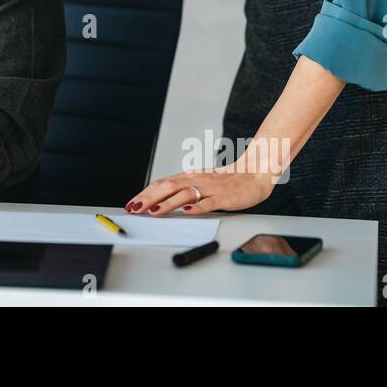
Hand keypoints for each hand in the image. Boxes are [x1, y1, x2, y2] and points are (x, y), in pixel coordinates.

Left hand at [124, 160, 276, 215]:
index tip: (131, 203)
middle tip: (135, 208)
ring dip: (167, 203)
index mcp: (189, 177)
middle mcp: (197, 180)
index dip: (145, 193)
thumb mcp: (199, 182)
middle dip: (149, 198)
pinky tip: (187, 211)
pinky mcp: (225, 197)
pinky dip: (197, 207)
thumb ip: (182, 189)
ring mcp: (210, 188)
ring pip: (185, 194)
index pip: (161, 184)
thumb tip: (158, 199)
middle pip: (168, 187)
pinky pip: (210, 202)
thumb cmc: (225, 181)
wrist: (254, 174)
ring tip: (153, 212)